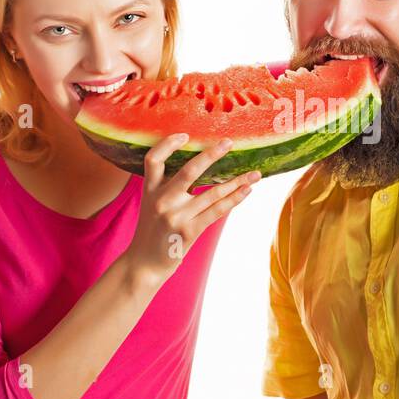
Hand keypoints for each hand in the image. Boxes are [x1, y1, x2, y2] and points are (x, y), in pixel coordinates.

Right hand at [122, 134, 259, 282]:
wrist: (144, 264)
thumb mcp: (151, 205)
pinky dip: (234, 199)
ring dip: (237, 182)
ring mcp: (175, 216)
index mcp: (150, 190)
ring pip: (212, 193)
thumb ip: (167, 188)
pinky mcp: (188, 231)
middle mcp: (161, 200)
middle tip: (229, 143)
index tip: (185, 135)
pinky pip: (217, 211)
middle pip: (189, 170)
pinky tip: (247, 191)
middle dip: (212, 154)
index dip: (168, 144)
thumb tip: (199, 167)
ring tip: (255, 174)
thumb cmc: (153, 232)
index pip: (153, 159)